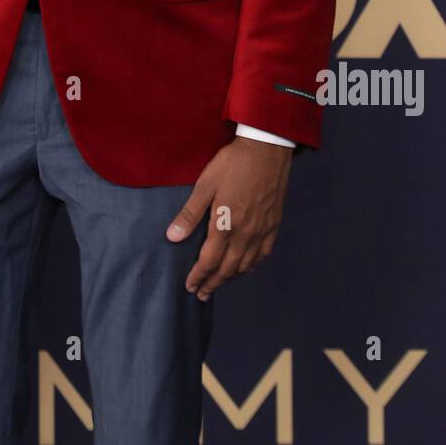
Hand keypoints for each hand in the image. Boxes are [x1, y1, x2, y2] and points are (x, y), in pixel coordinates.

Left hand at [166, 136, 291, 299]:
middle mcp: (245, 234)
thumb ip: (189, 214)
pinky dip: (252, 265)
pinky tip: (246, 267)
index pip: (209, 261)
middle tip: (202, 294)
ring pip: (246, 265)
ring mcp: (262, 231)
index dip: (198, 276)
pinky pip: (263, 254)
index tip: (190, 287)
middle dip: (213, 283)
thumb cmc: (232, 164)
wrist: (266, 150)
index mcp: (226, 225)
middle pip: (228, 269)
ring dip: (231, 278)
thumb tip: (172, 237)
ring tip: (220, 283)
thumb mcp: (205, 185)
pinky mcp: (274, 225)